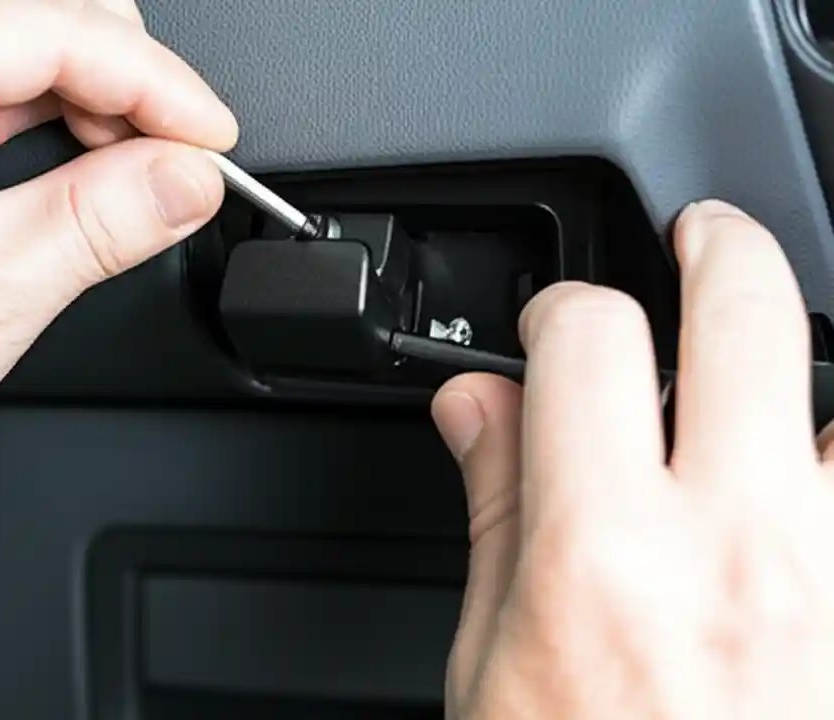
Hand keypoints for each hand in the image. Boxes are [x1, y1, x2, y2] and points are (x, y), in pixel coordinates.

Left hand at [0, 0, 237, 512]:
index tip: (212, 144)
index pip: (65, 25)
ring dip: (56, 82)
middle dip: (113, 81)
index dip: (163, 91)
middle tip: (157, 168)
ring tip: (81, 175)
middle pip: (30, 0)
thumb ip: (108, 216)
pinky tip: (5, 155)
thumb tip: (190, 175)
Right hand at [434, 201, 833, 717]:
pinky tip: (812, 465)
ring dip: (817, 352)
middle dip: (718, 243)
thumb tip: (473, 404)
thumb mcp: (494, 662)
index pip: (587, 339)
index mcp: (607, 554)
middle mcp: (744, 548)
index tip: (555, 328)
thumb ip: (498, 506)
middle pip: (752, 310)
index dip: (560, 307)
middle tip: (699, 236)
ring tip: (778, 354)